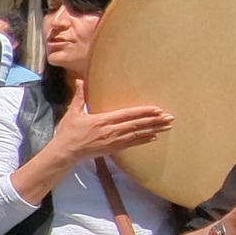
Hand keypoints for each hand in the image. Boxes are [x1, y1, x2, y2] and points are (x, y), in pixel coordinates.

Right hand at [50, 79, 173, 162]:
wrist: (65, 153)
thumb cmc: (68, 133)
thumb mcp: (73, 113)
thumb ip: (80, 97)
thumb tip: (81, 81)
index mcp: (102, 120)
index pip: (127, 115)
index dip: (143, 112)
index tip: (157, 109)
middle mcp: (110, 131)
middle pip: (137, 125)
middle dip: (155, 121)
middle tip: (170, 118)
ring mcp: (113, 142)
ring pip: (137, 135)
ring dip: (153, 130)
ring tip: (167, 127)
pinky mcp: (112, 150)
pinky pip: (131, 144)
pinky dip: (143, 140)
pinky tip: (154, 137)